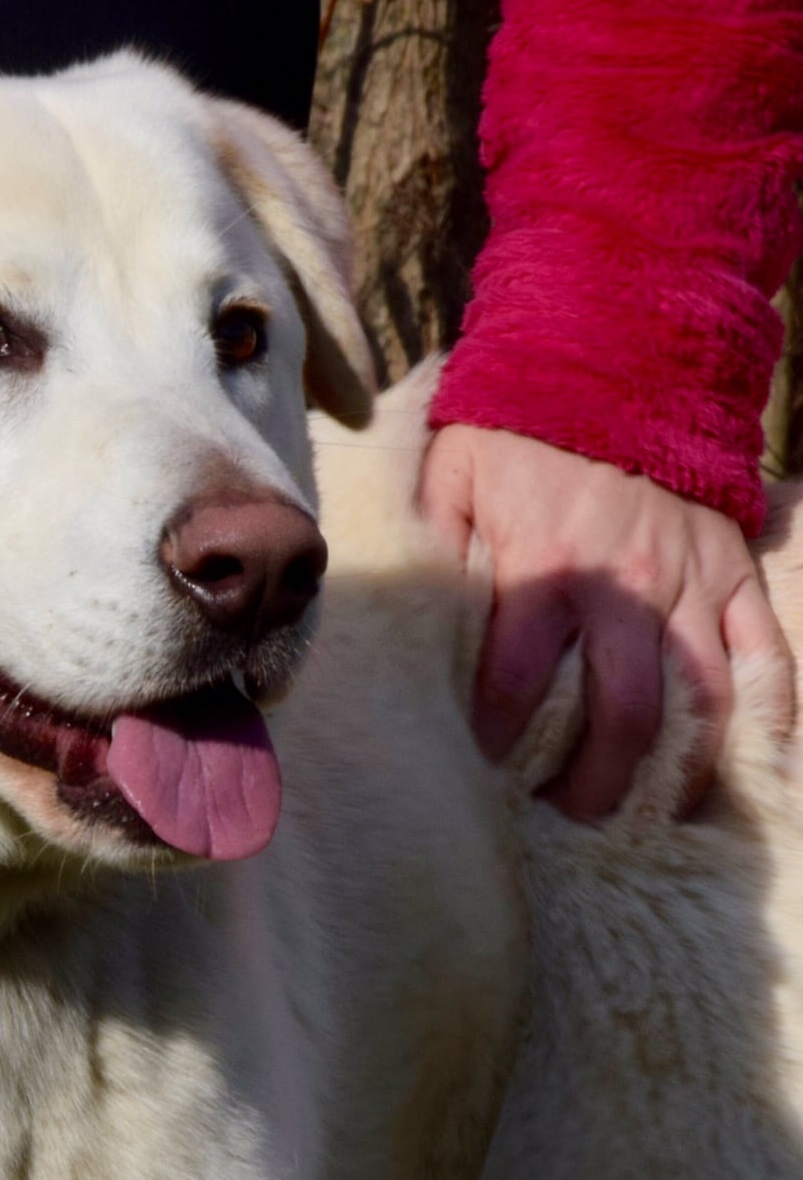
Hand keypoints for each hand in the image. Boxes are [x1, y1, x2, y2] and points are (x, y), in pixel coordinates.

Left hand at [418, 424, 787, 819]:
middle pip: (624, 712)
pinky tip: (743, 771)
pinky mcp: (735, 573)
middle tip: (568, 811)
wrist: (612, 367)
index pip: (518, 680)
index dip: (500, 735)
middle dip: (596, 780)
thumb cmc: (515, 432)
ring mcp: (691, 583)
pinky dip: (766, 721)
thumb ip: (432, 549)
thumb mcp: (449, 477)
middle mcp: (625, 586)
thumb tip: (412, 619)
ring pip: (702, 701)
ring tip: (645, 813)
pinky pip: (767, 660)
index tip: (489, 763)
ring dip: (676, 770)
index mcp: (543, 565)